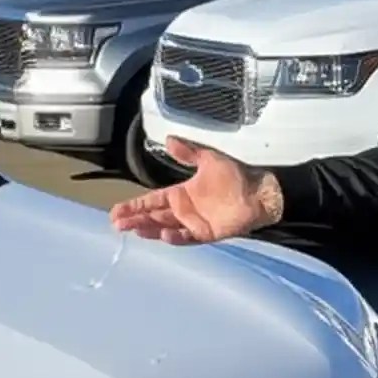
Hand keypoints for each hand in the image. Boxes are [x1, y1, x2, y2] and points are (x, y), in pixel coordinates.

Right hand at [109, 136, 282, 244]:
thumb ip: (188, 152)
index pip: (152, 199)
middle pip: (154, 216)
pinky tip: (163, 234)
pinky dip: (175, 236)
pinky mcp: (207, 234)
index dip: (135, 205)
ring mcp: (194, 223)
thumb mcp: (209, 159)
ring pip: (165, 228)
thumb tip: (168, 139)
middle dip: (135, 220)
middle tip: (117, 224)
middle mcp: (184, 210)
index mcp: (182, 193)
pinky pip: (187, 237)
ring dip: (149, 229)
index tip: (116, 210)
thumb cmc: (236, 175)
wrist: (261, 192)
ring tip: (133, 229)